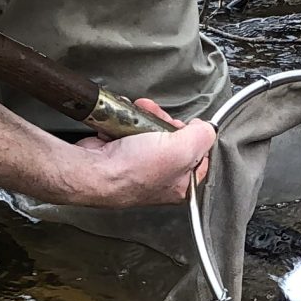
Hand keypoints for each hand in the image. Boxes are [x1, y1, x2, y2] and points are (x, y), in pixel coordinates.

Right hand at [62, 102, 216, 207]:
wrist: (95, 169)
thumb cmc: (134, 170)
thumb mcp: (184, 149)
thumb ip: (204, 135)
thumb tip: (204, 127)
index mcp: (183, 184)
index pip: (201, 156)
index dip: (195, 137)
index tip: (188, 128)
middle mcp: (163, 178)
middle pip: (176, 138)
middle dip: (166, 122)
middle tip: (159, 121)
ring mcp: (141, 165)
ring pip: (153, 130)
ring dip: (147, 117)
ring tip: (140, 116)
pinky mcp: (122, 153)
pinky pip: (133, 130)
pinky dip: (130, 121)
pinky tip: (127, 121)